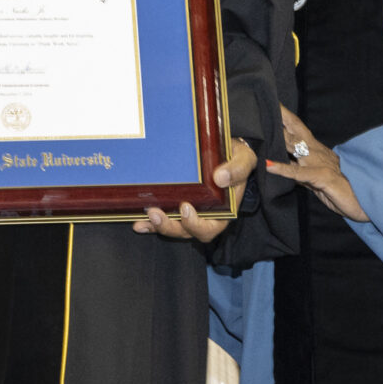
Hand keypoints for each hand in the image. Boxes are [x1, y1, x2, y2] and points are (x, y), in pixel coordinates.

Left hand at [133, 138, 255, 242]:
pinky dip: (149, 223)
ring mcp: (188, 212)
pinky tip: (137, 221)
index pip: (209, 228)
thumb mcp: (244, 159)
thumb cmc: (236, 158)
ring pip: (172, 227)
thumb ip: (237, 169)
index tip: (186, 207)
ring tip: (145, 215)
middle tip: (154, 213)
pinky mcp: (175, 204)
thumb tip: (220, 178)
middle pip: (185, 232)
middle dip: (169, 226)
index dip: (196, 224)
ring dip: (156, 225)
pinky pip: (163, 217)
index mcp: (222, 211)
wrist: (225, 151)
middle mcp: (203, 216)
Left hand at [265, 106, 367, 221]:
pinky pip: (299, 173)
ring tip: (260, 130)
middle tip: (262, 104)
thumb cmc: (338, 188)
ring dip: (278, 138)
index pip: (297, 128)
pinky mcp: (322, 177)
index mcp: (315, 150)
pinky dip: (283, 169)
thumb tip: (277, 163)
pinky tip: (269, 165)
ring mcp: (320, 163)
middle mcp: (316, 152)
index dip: (284, 115)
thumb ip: (296, 169)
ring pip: (295, 146)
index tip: (270, 103)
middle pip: (294, 130)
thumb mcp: (313, 177)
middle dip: (279, 118)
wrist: (364, 200)